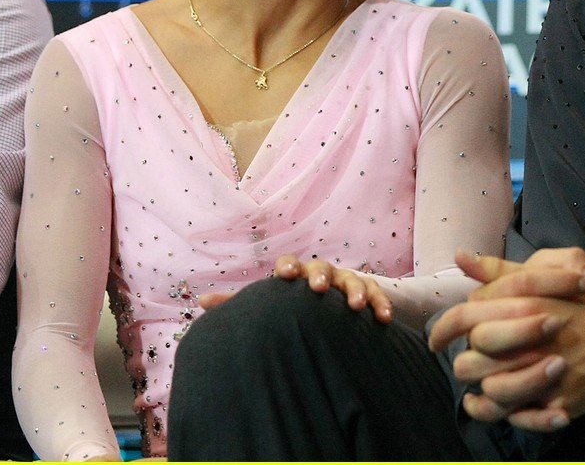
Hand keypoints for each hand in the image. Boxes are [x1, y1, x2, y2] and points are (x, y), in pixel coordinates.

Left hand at [199, 255, 393, 322]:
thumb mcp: (272, 305)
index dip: (287, 268)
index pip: (290, 264)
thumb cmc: (297, 307)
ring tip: (354, 307)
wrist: (337, 309)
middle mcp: (323, 275)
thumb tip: (201, 302)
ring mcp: (347, 282)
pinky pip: (378, 295)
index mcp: (297, 276)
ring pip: (353, 279)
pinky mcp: (371, 293)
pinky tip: (383, 319)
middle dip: (321, 275)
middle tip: (317, 288)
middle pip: (322, 267)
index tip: (283, 276)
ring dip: (354, 291)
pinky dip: (381, 305)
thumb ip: (241, 304)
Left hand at [429, 251, 584, 431]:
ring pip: (490, 393)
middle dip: (464, 365)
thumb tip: (460, 256)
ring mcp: (543, 372)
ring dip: (483, 393)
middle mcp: (528, 338)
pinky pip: (519, 417)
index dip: (443, 331)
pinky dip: (508, 415)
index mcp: (520, 303)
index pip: (464, 318)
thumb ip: (499, 271)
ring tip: (482, 390)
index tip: (436, 341)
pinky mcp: (558, 400)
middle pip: (470, 362)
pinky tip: (502, 408)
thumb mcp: (543, 275)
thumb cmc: (582, 300)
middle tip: (470, 364)